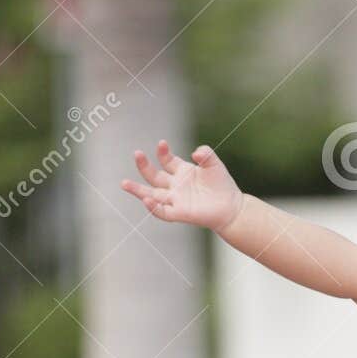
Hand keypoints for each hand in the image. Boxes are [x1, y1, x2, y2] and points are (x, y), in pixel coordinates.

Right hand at [120, 140, 243, 231]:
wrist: (232, 208)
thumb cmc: (222, 185)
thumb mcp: (214, 164)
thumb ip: (205, 154)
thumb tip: (196, 152)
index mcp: (182, 172)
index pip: (166, 160)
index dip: (162, 152)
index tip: (162, 144)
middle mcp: (175, 186)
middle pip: (153, 177)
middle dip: (143, 166)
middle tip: (137, 154)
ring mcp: (176, 200)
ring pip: (151, 196)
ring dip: (138, 190)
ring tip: (124, 183)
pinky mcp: (180, 213)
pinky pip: (163, 212)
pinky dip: (154, 207)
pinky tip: (147, 199)